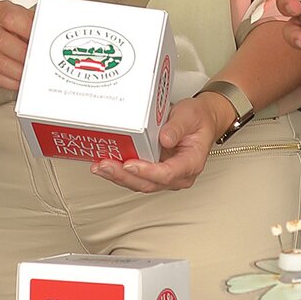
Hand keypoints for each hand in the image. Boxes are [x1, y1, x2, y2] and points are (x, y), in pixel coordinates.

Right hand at [0, 1, 33, 90]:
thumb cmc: (13, 26)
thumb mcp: (24, 17)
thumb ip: (36, 25)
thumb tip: (52, 36)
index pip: (10, 18)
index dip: (27, 29)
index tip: (41, 39)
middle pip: (4, 42)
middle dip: (25, 55)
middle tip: (39, 62)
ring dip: (19, 72)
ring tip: (33, 74)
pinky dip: (11, 82)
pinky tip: (22, 81)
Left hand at [91, 92, 224, 193]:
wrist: (201, 120)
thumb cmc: (197, 120)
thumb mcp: (189, 116)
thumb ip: (176, 127)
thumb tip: (164, 139)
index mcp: (191, 163)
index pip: (167, 174)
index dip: (147, 171)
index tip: (130, 164)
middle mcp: (178, 175)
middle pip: (149, 183)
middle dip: (124, 176)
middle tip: (106, 165)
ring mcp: (165, 175)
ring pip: (139, 183)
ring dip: (118, 177)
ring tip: (99, 167)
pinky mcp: (153, 171)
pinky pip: (135, 177)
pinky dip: (119, 173)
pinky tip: (105, 166)